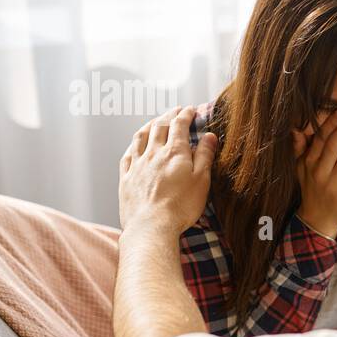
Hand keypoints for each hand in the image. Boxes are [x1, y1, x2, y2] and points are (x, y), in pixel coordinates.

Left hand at [119, 106, 216, 235]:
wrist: (151, 227)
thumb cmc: (180, 207)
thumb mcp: (202, 181)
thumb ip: (205, 156)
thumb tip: (209, 136)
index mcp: (174, 153)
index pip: (179, 125)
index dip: (186, 114)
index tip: (191, 109)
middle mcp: (153, 154)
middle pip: (159, 126)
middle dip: (168, 115)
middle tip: (175, 111)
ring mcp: (137, 165)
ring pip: (140, 137)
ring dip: (148, 125)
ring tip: (154, 121)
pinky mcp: (126, 179)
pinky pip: (127, 155)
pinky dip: (133, 145)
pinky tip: (135, 146)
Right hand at [293, 107, 336, 237]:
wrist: (318, 219)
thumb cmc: (312, 189)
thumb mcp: (301, 169)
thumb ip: (300, 149)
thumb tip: (296, 128)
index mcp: (310, 162)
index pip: (323, 138)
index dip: (333, 122)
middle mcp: (320, 171)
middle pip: (335, 145)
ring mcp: (332, 184)